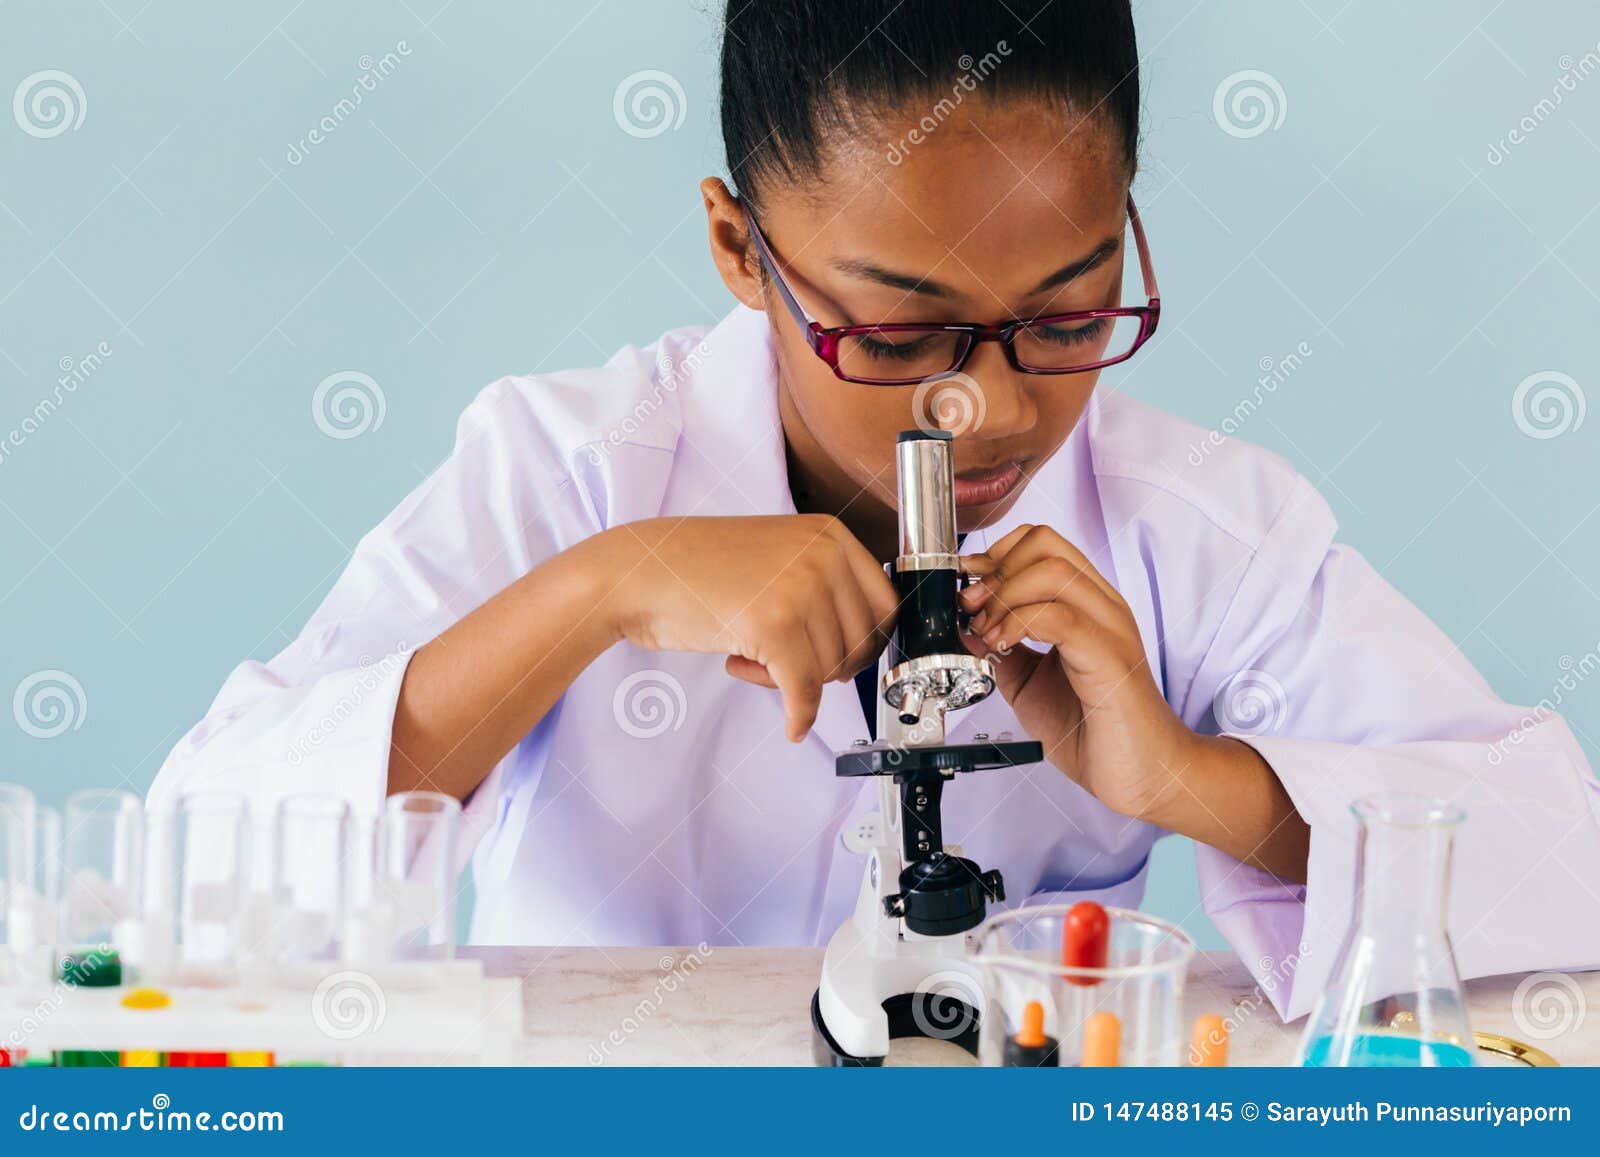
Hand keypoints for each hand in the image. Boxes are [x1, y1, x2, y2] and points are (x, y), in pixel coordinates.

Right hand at [600, 515, 898, 741]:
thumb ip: (824, 587)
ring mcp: (802, 586)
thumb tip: (866, 643)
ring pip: (831, 669)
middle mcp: (825, 554)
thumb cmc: (697, 570)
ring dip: (794, 680)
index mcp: (830, 534)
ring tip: (750, 657)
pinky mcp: (775, 623)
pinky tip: (790, 722)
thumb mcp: (779, 558)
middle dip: (828, 667)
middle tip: (784, 662)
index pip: (885, 606)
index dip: (865, 644)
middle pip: (863, 642)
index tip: (841, 661)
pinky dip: (801, 715)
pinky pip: (806, 690)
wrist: (637, 572)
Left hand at [959, 523, 1194, 817]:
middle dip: (995, 570)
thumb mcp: (1029, 683)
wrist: (1141, 773)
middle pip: (1044, 543)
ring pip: (1052, 570)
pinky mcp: (1109, 657)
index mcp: (1085, 603)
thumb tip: (963, 625)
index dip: (995, 555)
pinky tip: (1002, 647)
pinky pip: (1060, 616)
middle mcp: (1101, 605)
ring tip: (987, 632)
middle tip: (971, 608)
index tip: (967, 586)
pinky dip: (1018, 623)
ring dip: (1004, 596)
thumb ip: (1001, 650)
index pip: (1040, 542)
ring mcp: (1109, 626)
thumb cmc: (1094, 730)